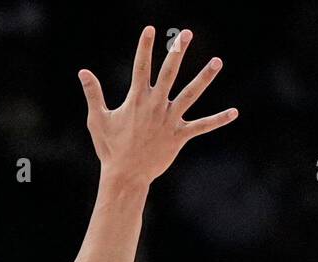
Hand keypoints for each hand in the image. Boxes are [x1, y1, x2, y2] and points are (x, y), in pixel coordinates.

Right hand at [79, 26, 236, 184]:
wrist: (125, 175)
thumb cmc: (110, 148)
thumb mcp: (97, 120)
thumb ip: (93, 94)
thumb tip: (83, 72)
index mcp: (136, 100)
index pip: (141, 67)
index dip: (144, 47)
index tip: (150, 29)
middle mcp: (155, 106)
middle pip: (169, 73)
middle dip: (177, 52)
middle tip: (186, 34)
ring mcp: (169, 120)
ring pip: (191, 94)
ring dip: (205, 77)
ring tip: (217, 62)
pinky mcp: (179, 135)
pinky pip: (202, 126)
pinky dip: (218, 120)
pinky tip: (234, 112)